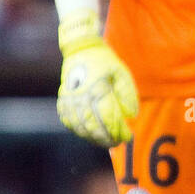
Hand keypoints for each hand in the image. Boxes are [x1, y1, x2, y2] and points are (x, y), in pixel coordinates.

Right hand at [57, 10, 138, 146]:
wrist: (81, 50)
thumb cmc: (105, 63)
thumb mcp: (122, 74)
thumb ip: (128, 95)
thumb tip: (131, 116)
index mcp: (98, 88)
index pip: (109, 117)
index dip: (118, 130)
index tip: (128, 136)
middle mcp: (82, 96)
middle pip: (94, 125)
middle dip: (107, 138)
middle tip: (117, 143)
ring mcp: (70, 99)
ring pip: (80, 126)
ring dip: (93, 138)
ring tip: (105, 142)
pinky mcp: (63, 100)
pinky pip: (68, 121)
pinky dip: (79, 130)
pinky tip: (88, 134)